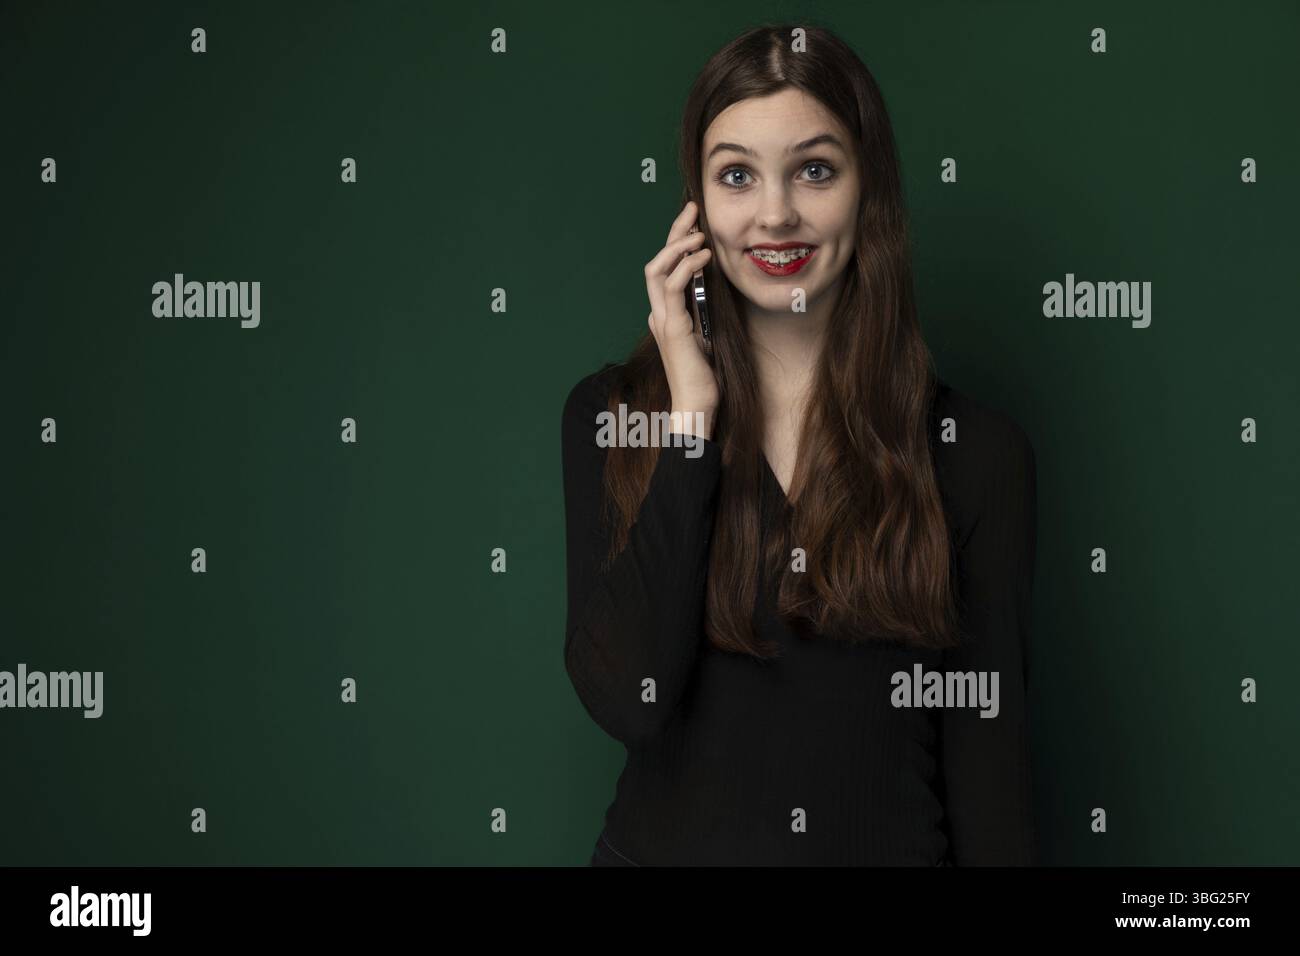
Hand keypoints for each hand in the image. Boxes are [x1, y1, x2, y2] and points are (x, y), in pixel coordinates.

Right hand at [643, 201, 717, 437]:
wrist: (697, 407)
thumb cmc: (705, 378)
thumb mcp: (707, 337)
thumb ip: (703, 314)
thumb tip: (712, 291)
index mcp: (665, 315)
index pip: (665, 269)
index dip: (677, 242)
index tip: (695, 222)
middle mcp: (658, 314)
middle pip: (656, 261)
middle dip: (673, 232)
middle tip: (692, 210)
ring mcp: (662, 320)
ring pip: (657, 270)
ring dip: (677, 246)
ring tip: (699, 232)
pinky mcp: (672, 328)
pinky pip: (673, 288)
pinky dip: (686, 267)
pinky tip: (705, 256)